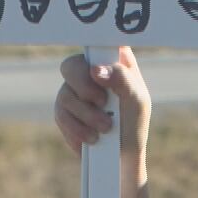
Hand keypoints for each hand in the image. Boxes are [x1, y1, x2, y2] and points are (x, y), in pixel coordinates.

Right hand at [56, 48, 151, 197]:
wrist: (121, 155)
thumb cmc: (134, 121)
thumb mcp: (137, 99)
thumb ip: (121, 79)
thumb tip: (96, 70)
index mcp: (110, 59)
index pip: (96, 42)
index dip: (92, 52)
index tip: (98, 68)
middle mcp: (89, 70)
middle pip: (71, 65)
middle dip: (84, 88)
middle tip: (102, 103)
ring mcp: (73, 90)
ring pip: (65, 95)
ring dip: (86, 115)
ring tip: (105, 129)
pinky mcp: (64, 111)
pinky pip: (60, 115)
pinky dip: (76, 129)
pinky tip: (91, 138)